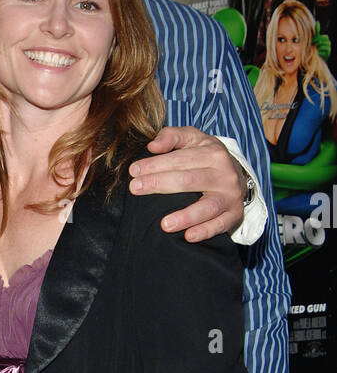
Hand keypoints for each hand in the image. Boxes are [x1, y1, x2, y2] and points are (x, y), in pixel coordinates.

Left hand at [129, 127, 244, 240]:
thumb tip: (152, 146)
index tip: (134, 170)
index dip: (155, 164)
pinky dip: (205, 231)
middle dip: (159, 184)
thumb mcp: (193, 139)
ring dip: (186, 216)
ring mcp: (230, 195)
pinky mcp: (234, 214)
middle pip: (188, 181)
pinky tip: (188, 236)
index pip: (180, 159)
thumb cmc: (206, 157)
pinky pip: (220, 225)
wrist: (237, 175)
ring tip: (164, 224)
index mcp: (213, 153)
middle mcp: (224, 174)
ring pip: (207, 207)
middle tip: (135, 189)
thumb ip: (172, 136)